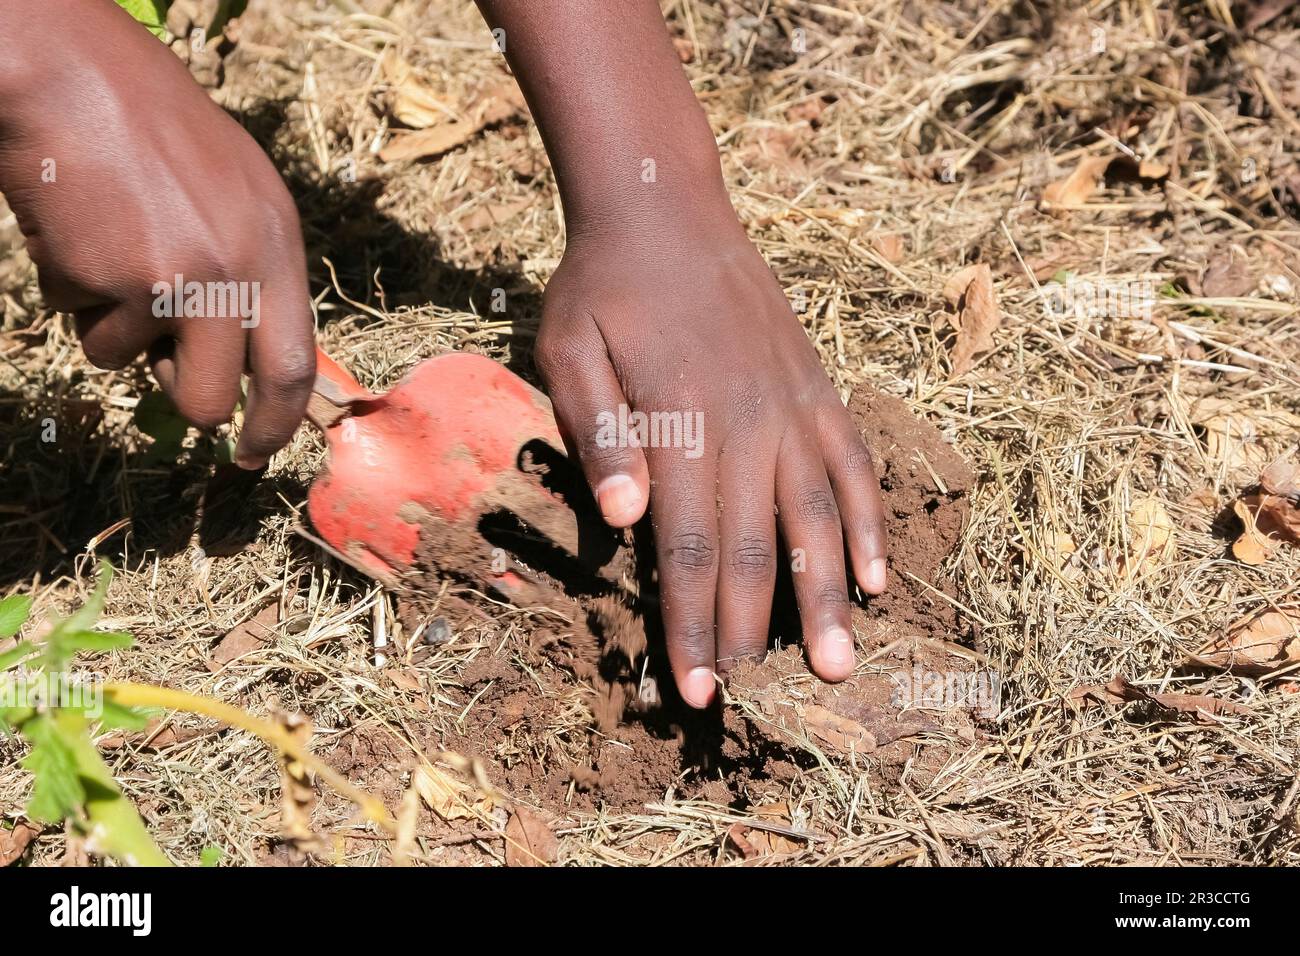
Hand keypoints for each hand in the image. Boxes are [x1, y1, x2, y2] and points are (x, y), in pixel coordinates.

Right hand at [0, 0, 314, 467]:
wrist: (71, 77)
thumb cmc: (148, 130)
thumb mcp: (234, 193)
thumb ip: (247, 272)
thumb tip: (239, 365)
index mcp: (277, 247)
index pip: (293, 363)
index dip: (277, 420)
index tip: (256, 452)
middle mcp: (240, 269)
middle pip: (211, 396)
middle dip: (184, 404)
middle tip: (168, 384)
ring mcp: (182, 279)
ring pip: (134, 365)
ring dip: (112, 329)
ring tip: (108, 254)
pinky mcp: (119, 282)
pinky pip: (83, 325)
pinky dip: (70, 292)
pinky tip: (75, 232)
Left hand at [536, 214, 888, 707]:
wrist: (665, 207)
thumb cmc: (601, 287)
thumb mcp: (569, 350)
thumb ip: (598, 435)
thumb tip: (623, 520)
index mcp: (680, 425)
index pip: (691, 549)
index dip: (694, 625)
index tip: (694, 689)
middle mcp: (747, 424)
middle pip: (755, 549)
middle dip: (752, 631)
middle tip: (755, 701)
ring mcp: (791, 407)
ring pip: (817, 518)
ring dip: (827, 596)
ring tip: (841, 661)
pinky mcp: (817, 389)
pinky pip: (853, 465)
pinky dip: (869, 522)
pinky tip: (879, 575)